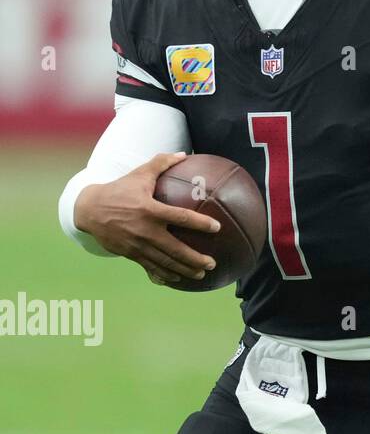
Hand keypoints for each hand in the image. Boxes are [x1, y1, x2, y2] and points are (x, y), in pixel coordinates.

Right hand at [73, 152, 222, 285]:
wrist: (88, 209)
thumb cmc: (119, 189)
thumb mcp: (139, 174)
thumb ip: (161, 163)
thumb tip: (183, 154)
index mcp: (150, 210)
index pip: (180, 218)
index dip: (200, 224)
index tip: (217, 228)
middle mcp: (144, 230)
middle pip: (174, 249)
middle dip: (194, 258)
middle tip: (212, 264)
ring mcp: (136, 245)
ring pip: (163, 262)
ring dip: (183, 270)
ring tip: (200, 275)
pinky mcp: (128, 253)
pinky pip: (149, 266)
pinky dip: (163, 274)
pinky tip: (176, 280)